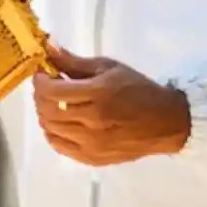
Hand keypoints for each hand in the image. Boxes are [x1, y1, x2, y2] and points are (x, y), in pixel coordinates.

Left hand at [33, 45, 190, 166]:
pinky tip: (59, 122)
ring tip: (53, 103)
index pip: (53, 91)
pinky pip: (59, 146)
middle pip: (48, 110)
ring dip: (44, 113)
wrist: (166, 122)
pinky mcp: (93, 158)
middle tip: (46, 87)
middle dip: (40, 96)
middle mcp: (92, 121)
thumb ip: (75, 62)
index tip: (42, 74)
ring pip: (50, 129)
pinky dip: (52, 132)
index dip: (40, 81)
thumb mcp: (108, 68)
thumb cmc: (138, 89)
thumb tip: (49, 48)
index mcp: (98, 94)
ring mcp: (92, 144)